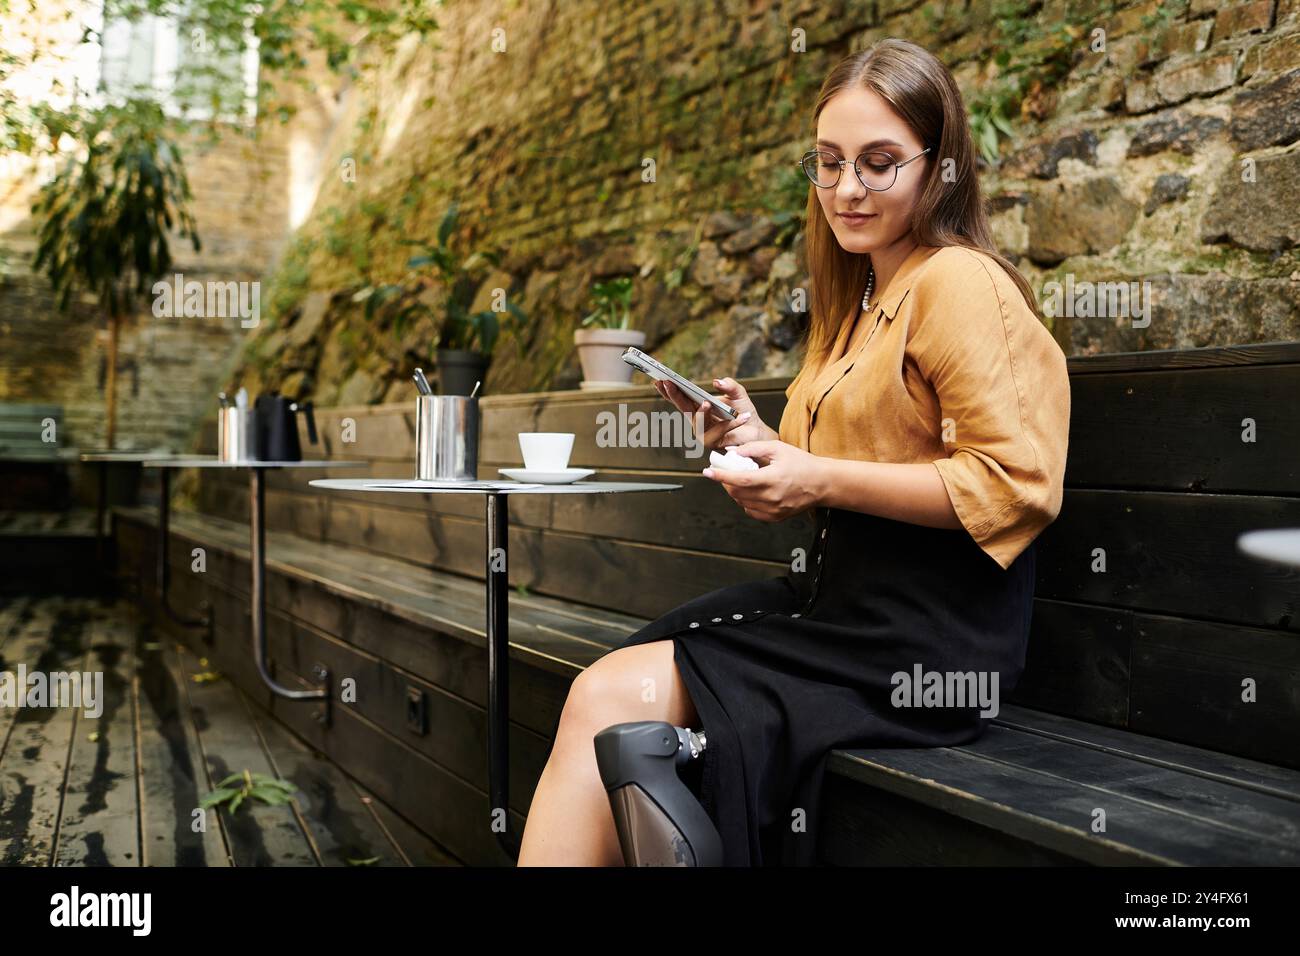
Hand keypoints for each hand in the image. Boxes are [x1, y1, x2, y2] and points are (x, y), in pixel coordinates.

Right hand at [652, 376, 774, 450]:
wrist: (756, 429)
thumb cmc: (743, 410)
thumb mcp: (738, 393)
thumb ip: (729, 385)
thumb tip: (716, 382)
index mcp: (698, 406)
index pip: (680, 397)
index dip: (668, 390)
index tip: (659, 379)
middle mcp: (697, 419)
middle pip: (683, 407)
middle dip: (675, 395)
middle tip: (669, 383)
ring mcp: (702, 432)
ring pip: (698, 421)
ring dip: (702, 412)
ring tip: (708, 403)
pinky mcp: (712, 442)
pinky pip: (719, 431)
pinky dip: (731, 423)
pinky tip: (742, 416)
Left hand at [702, 439, 823, 521]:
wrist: (823, 483)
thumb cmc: (802, 464)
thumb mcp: (778, 449)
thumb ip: (753, 448)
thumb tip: (732, 453)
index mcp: (773, 479)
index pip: (740, 479)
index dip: (721, 476)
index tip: (707, 472)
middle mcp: (772, 498)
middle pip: (737, 492)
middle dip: (726, 481)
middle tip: (725, 471)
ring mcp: (773, 510)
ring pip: (742, 502)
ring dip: (735, 491)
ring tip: (742, 478)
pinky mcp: (775, 517)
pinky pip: (751, 511)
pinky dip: (745, 501)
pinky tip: (751, 491)